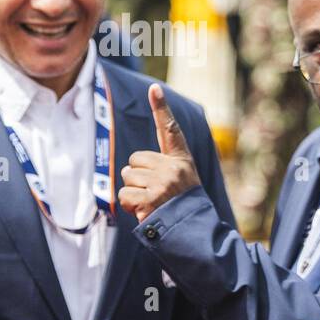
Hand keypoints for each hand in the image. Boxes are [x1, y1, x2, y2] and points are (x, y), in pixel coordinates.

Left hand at [118, 84, 200, 222]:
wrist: (194, 230)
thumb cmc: (183, 206)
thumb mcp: (180, 181)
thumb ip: (160, 170)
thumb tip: (130, 168)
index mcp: (181, 160)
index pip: (170, 129)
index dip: (162, 108)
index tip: (154, 89)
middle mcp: (173, 167)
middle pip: (134, 161)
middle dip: (137, 178)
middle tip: (155, 193)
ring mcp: (163, 183)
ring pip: (127, 178)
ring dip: (133, 193)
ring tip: (152, 203)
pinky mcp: (152, 198)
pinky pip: (124, 195)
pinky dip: (129, 206)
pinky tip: (145, 212)